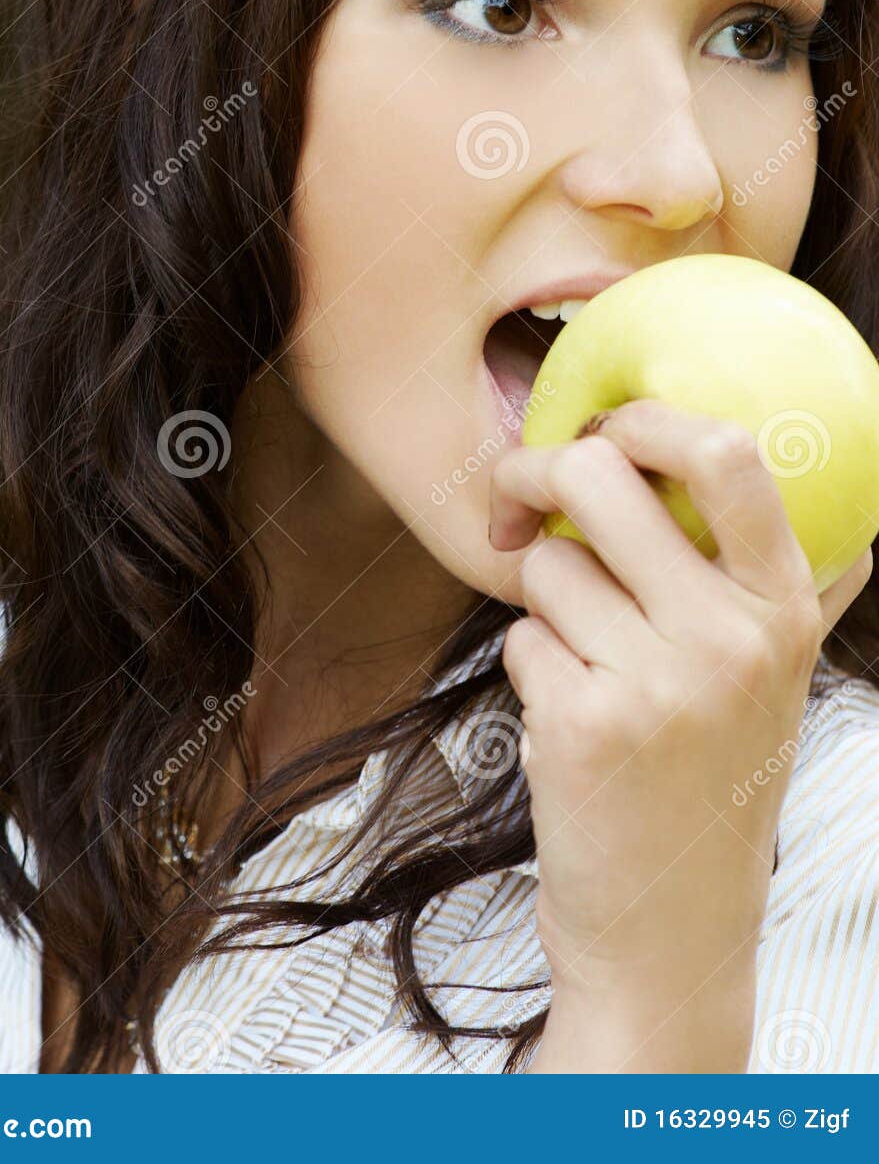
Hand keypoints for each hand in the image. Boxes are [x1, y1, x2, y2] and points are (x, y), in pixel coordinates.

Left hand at [490, 399, 870, 1066]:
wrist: (666, 938)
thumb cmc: (709, 796)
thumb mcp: (774, 687)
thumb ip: (781, 591)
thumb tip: (836, 503)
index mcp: (783, 612)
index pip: (730, 455)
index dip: (650, 416)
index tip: (608, 427)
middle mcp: (730, 640)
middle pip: (600, 477)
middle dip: (537, 473)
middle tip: (520, 499)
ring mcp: (656, 683)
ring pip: (546, 561)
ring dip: (541, 598)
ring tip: (583, 661)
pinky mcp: (581, 723)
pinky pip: (519, 633)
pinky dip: (528, 662)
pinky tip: (568, 716)